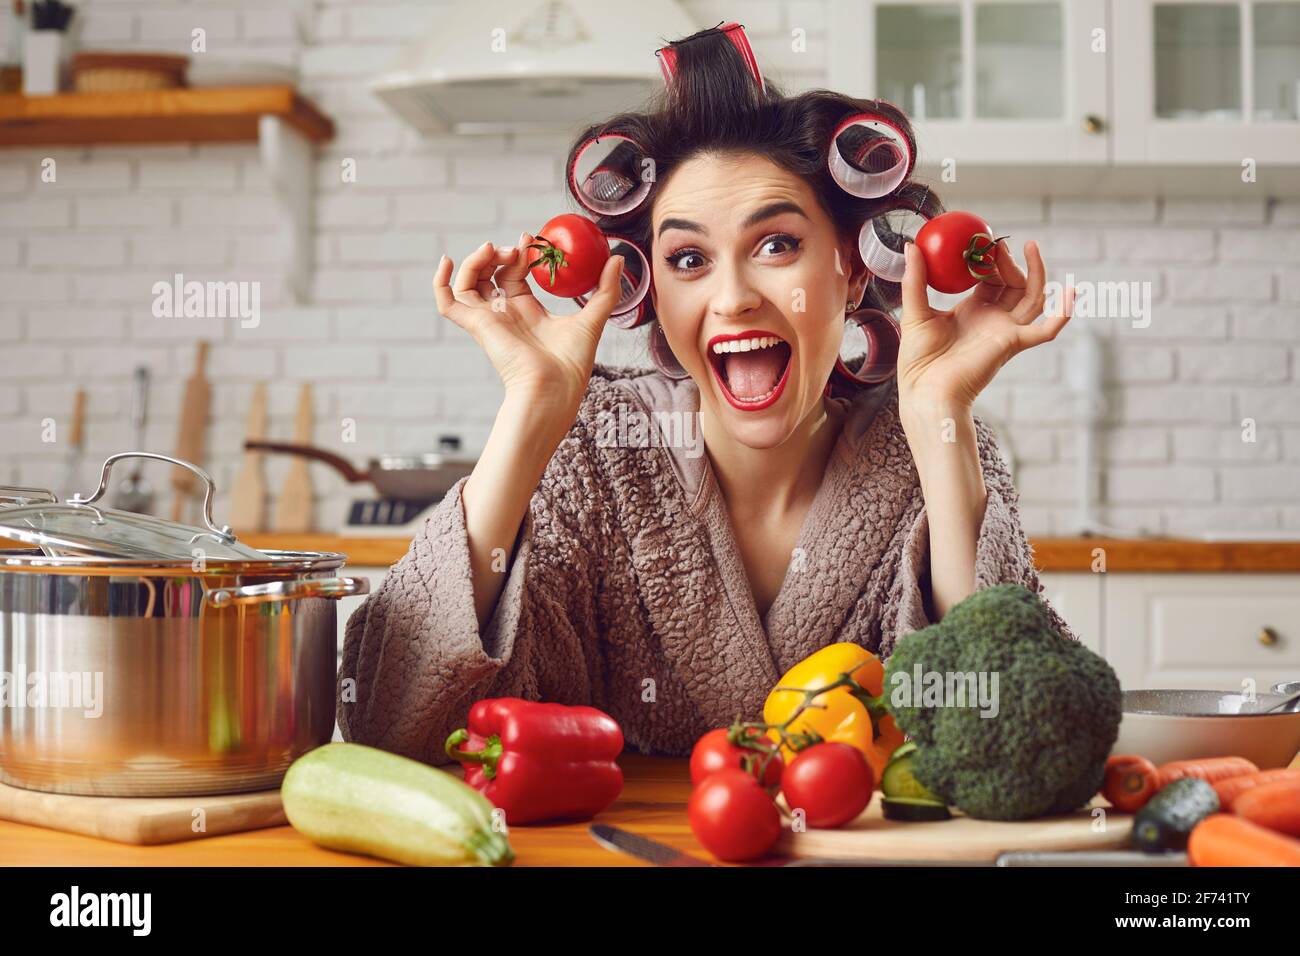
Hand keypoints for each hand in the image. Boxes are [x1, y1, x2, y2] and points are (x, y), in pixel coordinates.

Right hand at [433, 233, 624, 413]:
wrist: (554, 389)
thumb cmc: (572, 365)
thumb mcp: (593, 319)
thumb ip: (605, 290)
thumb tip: (619, 259)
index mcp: (526, 313)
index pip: (514, 275)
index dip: (519, 254)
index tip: (530, 240)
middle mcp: (504, 315)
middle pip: (489, 276)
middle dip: (499, 255)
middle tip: (517, 248)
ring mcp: (488, 320)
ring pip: (468, 283)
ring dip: (476, 261)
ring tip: (494, 250)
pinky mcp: (477, 326)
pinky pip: (447, 303)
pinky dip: (440, 282)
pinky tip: (447, 261)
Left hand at [896, 239, 1072, 410]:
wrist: (925, 389)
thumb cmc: (917, 360)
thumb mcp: (914, 312)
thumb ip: (915, 280)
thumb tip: (910, 246)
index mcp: (972, 311)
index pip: (990, 279)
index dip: (990, 260)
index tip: (983, 240)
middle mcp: (993, 320)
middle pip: (1013, 284)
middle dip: (1009, 262)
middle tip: (997, 243)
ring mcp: (1006, 331)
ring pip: (1032, 297)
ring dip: (1036, 272)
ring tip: (1029, 247)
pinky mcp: (1013, 344)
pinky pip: (1045, 331)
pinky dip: (1062, 315)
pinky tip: (1071, 293)